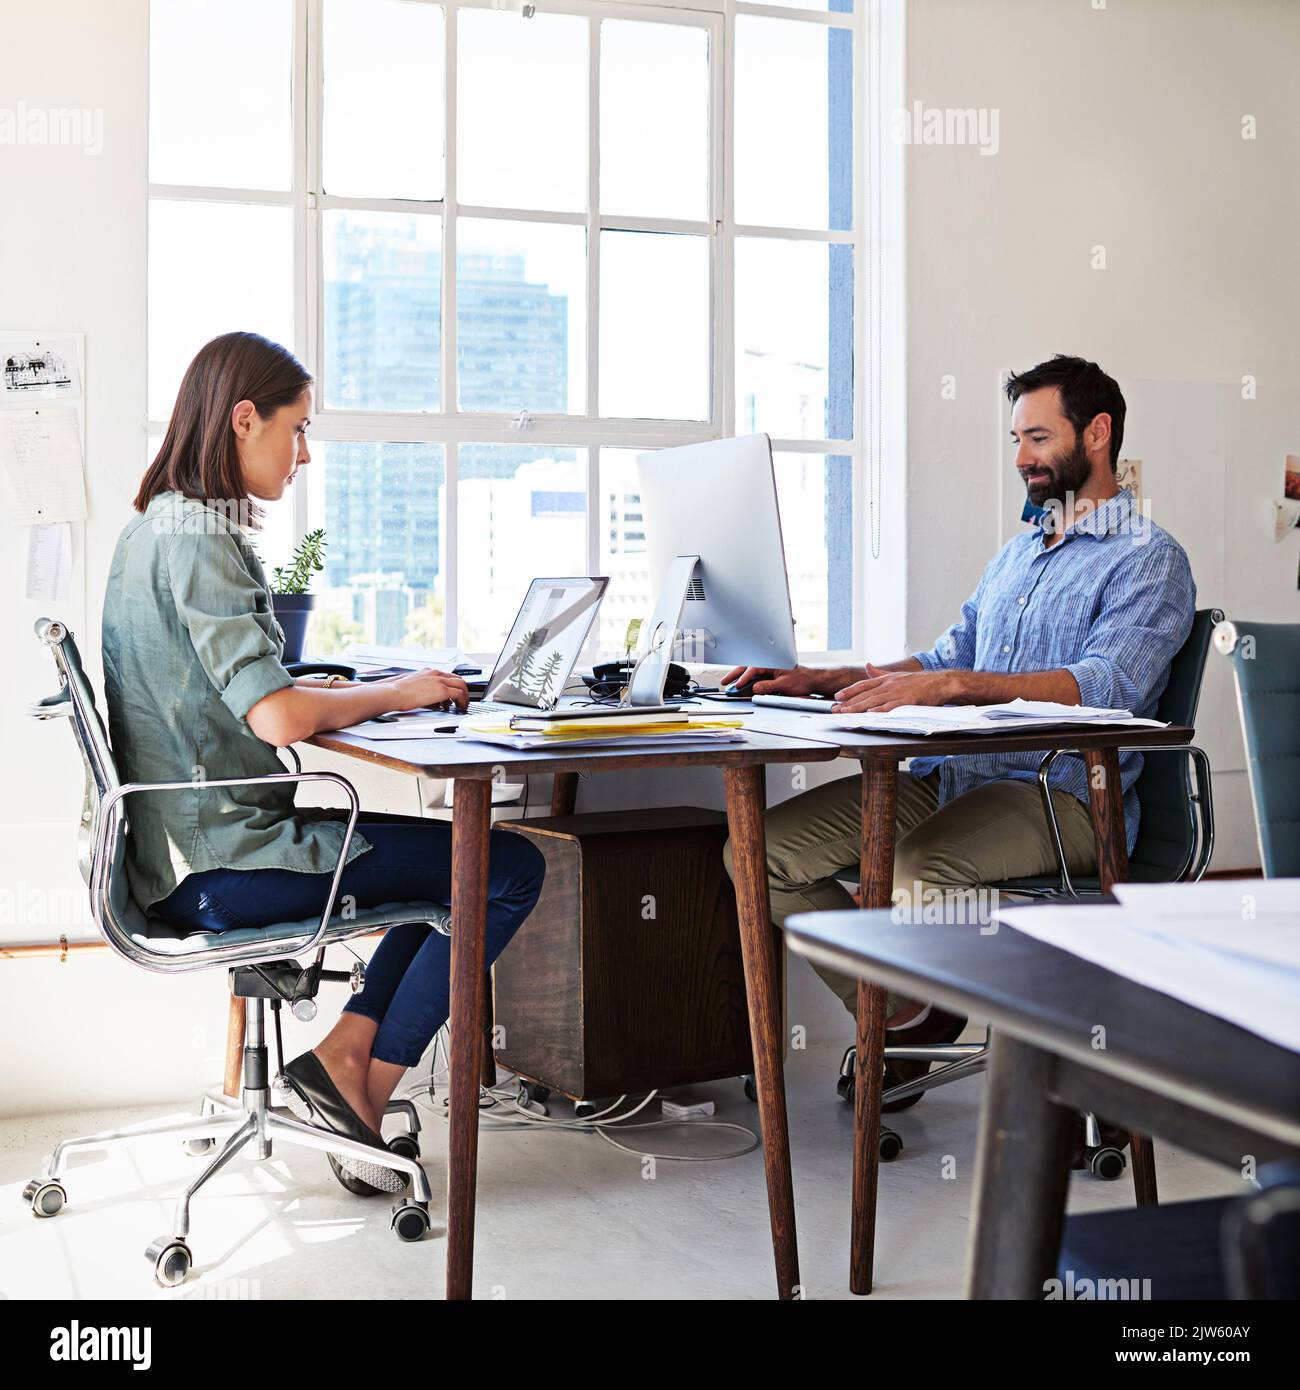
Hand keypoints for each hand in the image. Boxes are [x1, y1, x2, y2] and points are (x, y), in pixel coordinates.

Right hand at [388, 669, 470, 712]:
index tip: (456, 693)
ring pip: (461, 685)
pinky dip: (463, 701)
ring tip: (463, 706)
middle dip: (463, 690)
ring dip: (465, 696)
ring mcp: (439, 680)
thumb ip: (426, 692)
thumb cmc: (398, 693)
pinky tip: (460, 708)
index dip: (455, 685)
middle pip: (458, 679)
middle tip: (463, 700)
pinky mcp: (441, 689)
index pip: (448, 675)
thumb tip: (435, 703)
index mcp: (429, 671)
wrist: (393, 693)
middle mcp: (436, 673)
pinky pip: (459, 694)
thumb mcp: (414, 689)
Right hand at [719, 664, 828, 696]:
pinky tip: (740, 686)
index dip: (744, 677)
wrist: (813, 681)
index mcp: (772, 662)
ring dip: (739, 677)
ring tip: (728, 684)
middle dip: (735, 674)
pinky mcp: (770, 676)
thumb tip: (756, 688)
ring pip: (750, 672)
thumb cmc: (802, 679)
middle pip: (748, 668)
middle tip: (724, 682)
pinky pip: (755, 677)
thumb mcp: (785, 684)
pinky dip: (747, 681)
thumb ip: (769, 686)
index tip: (738, 685)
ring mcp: (769, 670)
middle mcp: (769, 664)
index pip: (754, 669)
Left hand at [833, 664, 959, 712]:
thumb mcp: (897, 675)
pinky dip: (881, 710)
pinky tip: (871, 713)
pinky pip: (892, 706)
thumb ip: (880, 673)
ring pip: (875, 701)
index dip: (849, 691)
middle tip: (836, 709)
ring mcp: (899, 692)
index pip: (864, 685)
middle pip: (866, 694)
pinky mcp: (909, 700)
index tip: (837, 697)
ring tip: (847, 713)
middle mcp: (890, 684)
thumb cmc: (920, 681)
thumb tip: (867, 666)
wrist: (941, 682)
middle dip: (849, 703)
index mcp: (887, 679)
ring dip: (859, 708)